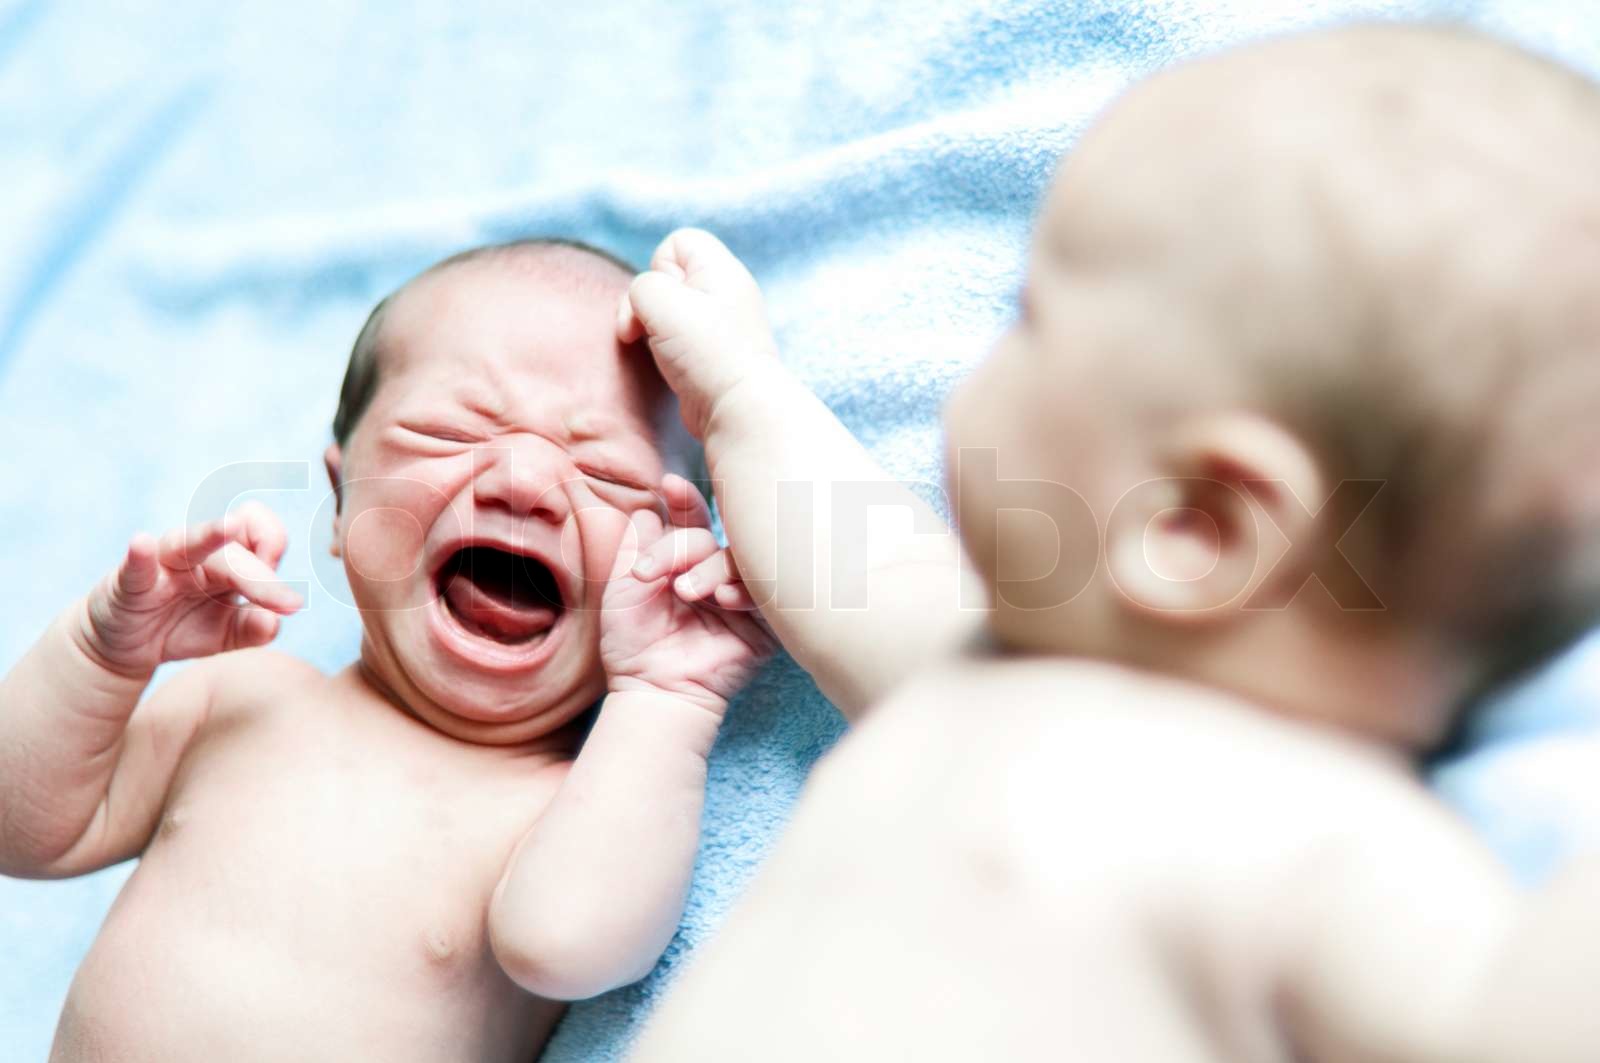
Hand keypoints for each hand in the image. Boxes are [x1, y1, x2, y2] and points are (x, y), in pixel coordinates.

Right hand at [81, 502, 302, 677]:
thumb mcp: (227, 634)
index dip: (276, 551)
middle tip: (288, 604)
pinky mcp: (129, 583)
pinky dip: (140, 555)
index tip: (288, 596)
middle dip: (262, 578)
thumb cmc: (184, 628)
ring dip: (211, 535)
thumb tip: (275, 622)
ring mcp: (163, 564)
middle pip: (236, 552)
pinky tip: (142, 543)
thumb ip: (255, 628)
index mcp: (229, 560)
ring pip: (190, 543)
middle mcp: (199, 553)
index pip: (261, 535)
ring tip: (231, 526)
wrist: (127, 647)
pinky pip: (136, 567)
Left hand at [600, 474, 773, 714]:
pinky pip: (767, 595)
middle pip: (712, 539)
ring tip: (686, 593)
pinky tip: (722, 600)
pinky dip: (744, 591)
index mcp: (684, 563)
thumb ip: (636, 547)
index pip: (691, 522)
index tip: (669, 484)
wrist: (650, 690)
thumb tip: (649, 509)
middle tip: (658, 576)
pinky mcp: (764, 626)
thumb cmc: (632, 643)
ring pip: (739, 561)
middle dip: (684, 548)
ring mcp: (740, 599)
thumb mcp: (624, 588)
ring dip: (710, 569)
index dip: (684, 501)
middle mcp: (714, 575)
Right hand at [616, 228, 781, 440]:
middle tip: (652, 328)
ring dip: (652, 329)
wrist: (737, 410)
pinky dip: (664, 351)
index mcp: (722, 271)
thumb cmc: (707, 351)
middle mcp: (724, 295)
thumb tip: (642, 311)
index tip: (663, 297)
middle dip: (648, 302)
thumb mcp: (661, 300)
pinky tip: (670, 367)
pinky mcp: (709, 357)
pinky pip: (675, 340)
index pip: (679, 242)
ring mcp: (717, 327)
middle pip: (668, 279)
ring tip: (661, 350)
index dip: (659, 265)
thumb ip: (641, 286)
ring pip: (667, 312)